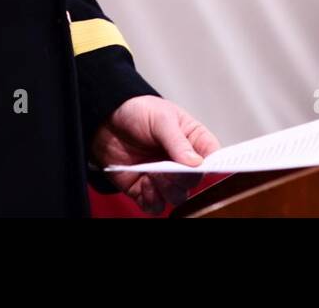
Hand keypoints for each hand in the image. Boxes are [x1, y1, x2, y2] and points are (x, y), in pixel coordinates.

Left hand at [90, 95, 220, 214]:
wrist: (106, 120)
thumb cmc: (138, 112)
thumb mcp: (161, 118)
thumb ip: (178, 141)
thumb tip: (196, 163)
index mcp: (193, 140)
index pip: (212, 156)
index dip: (212, 164)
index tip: (203, 166)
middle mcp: (181, 162)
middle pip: (194, 182)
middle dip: (182, 178)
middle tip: (167, 168)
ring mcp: (164, 177)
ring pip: (177, 197)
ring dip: (167, 189)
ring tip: (152, 173)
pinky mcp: (145, 190)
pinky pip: (155, 206)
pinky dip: (152, 200)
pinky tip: (144, 182)